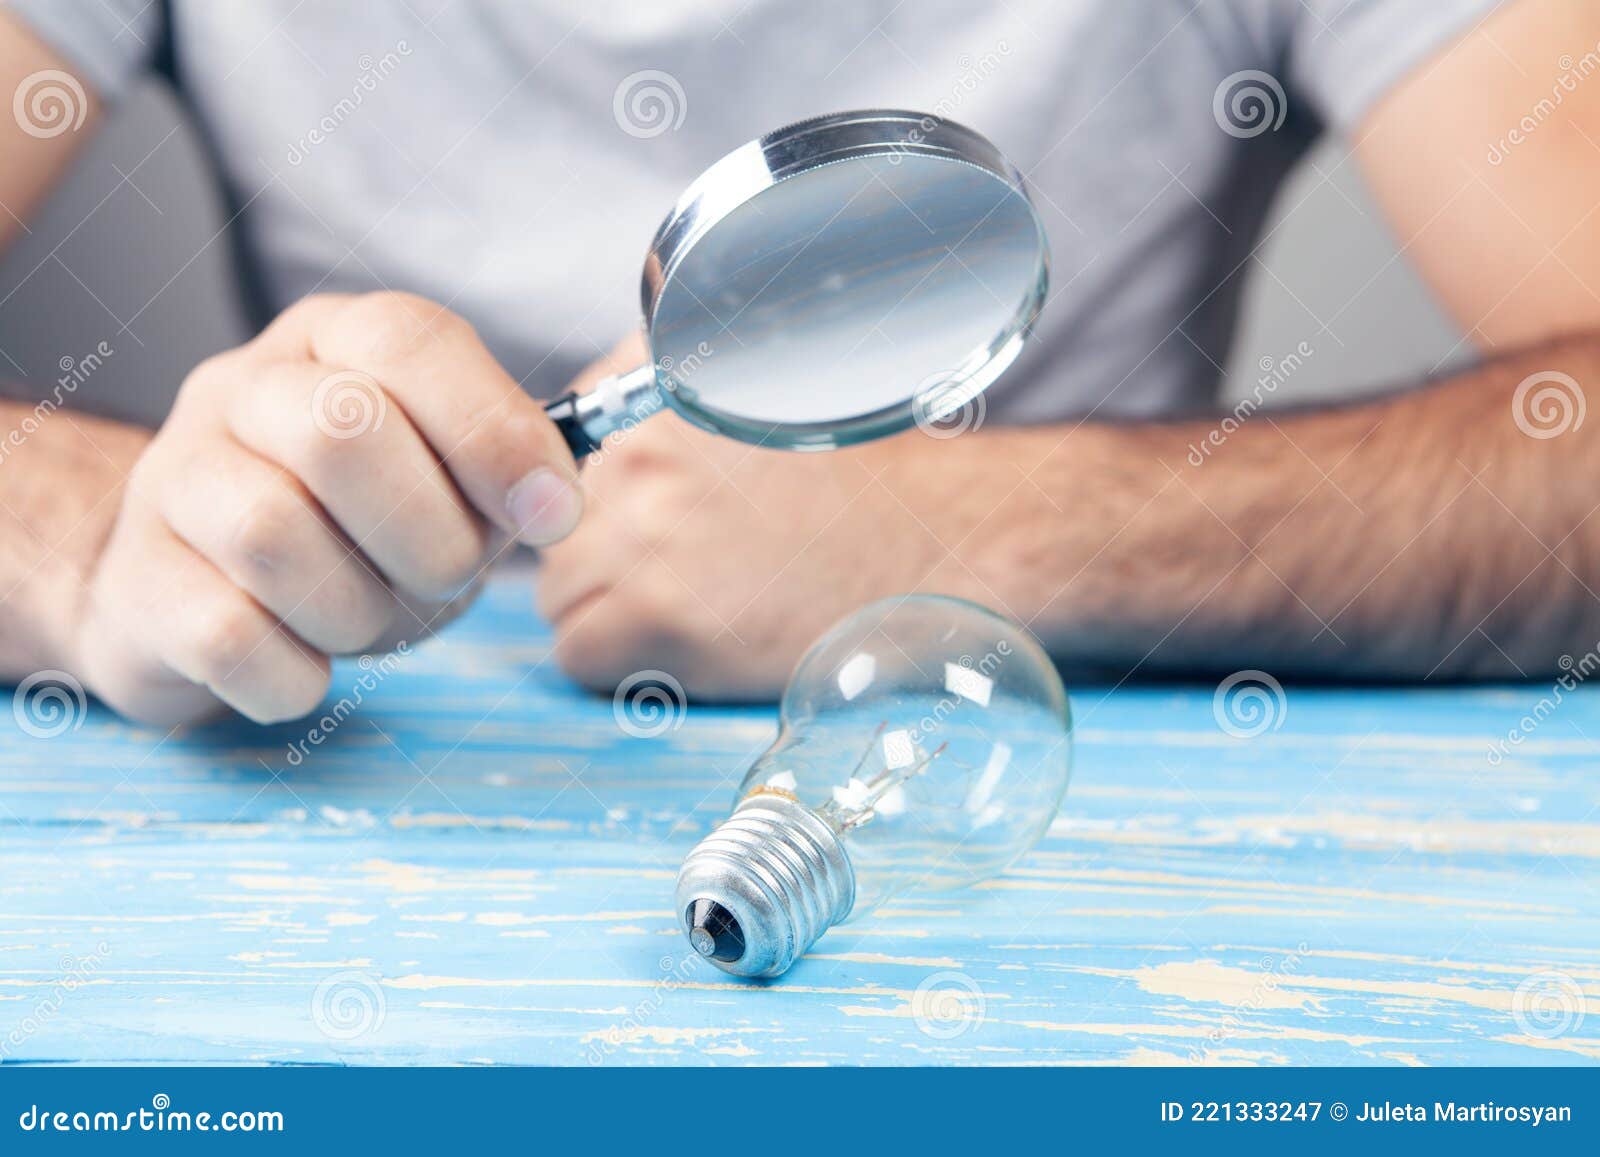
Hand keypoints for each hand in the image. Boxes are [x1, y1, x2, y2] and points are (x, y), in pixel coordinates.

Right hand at [73, 292, 582, 725]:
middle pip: (340, 432)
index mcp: (332, 341)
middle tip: (446, 580)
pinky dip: (297, 675)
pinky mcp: (134, 583)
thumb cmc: (349, 529)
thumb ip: (503, 471)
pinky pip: (227, 637)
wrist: (190, 587)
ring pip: (274, 537)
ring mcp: (171, 478)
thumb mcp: (442, 480)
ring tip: (366, 620)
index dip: (494, 430)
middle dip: (430, 535)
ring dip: (359, 609)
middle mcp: (240, 389)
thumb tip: (552, 501)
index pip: (408, 341)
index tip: (552, 513)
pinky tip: (309, 666)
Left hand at [536, 336, 987, 697]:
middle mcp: (632, 449)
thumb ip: (659, 411)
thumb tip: (570, 452)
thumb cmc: (861, 480)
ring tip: (693, 605)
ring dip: (608, 609)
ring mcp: (640, 534)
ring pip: (558, 592)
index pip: (556, 447)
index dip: (600, 492)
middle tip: (683, 568)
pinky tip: (688, 645)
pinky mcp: (656, 618)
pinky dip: (621, 662)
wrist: (942, 544)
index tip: (655, 511)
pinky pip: (578, 654)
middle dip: (602, 552)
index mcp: (649, 380)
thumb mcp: (752, 398)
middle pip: (551, 523)